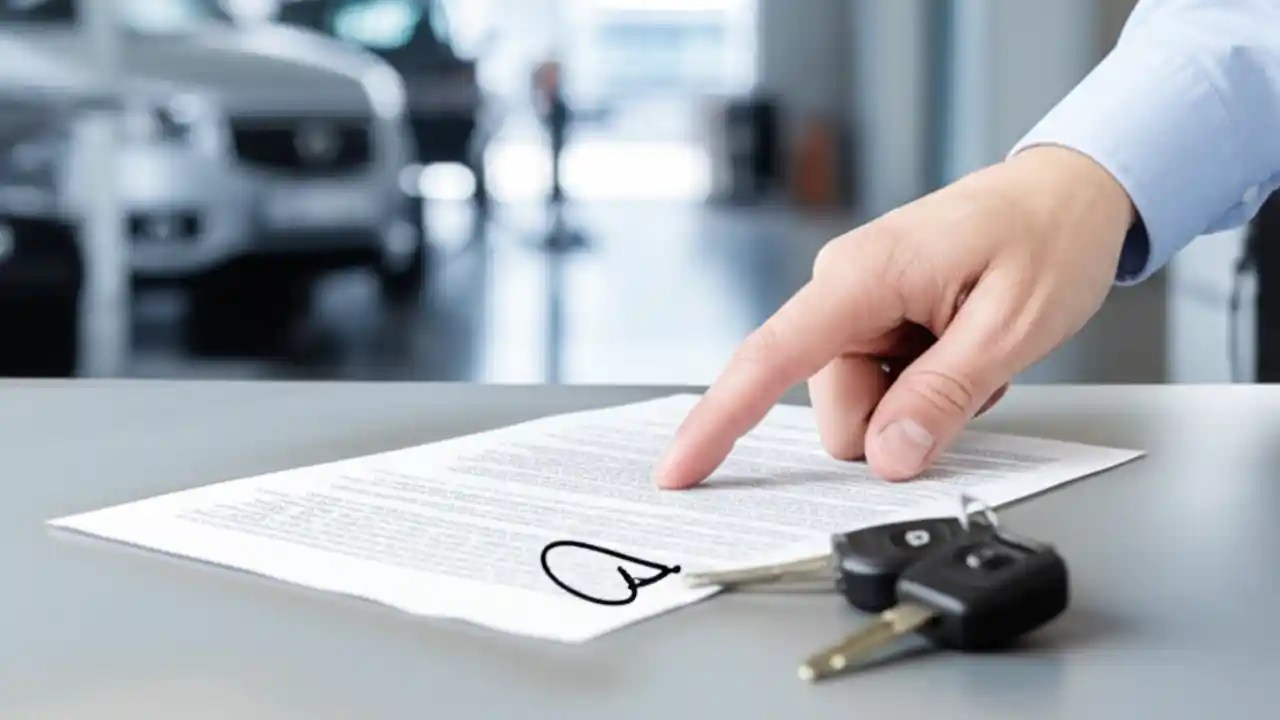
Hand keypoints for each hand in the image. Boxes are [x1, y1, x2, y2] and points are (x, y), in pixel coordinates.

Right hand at [655, 146, 1134, 486]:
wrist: (1068, 191)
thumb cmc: (1047, 237)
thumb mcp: (1013, 327)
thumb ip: (941, 397)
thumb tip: (883, 458)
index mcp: (860, 275)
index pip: (769, 358)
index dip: (719, 422)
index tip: (678, 471)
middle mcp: (841, 285)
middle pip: (840, 410)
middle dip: (902, 419)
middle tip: (974, 373)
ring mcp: (854, 302)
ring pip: (863, 408)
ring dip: (920, 402)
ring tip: (974, 351)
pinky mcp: (871, 315)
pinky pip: (881, 388)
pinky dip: (924, 386)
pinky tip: (962, 348)